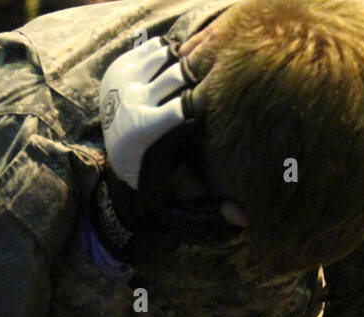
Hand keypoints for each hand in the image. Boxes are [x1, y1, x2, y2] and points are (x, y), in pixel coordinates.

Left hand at [90, 37, 238, 261]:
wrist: (118, 156)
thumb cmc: (161, 175)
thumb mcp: (182, 193)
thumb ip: (212, 205)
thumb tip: (245, 221)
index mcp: (148, 130)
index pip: (186, 104)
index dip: (211, 97)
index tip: (228, 97)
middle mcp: (133, 102)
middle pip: (178, 73)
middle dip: (202, 73)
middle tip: (222, 76)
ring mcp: (124, 81)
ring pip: (167, 56)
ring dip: (188, 60)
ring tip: (206, 68)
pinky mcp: (121, 66)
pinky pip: (155, 48)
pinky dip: (173, 53)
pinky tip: (185, 64)